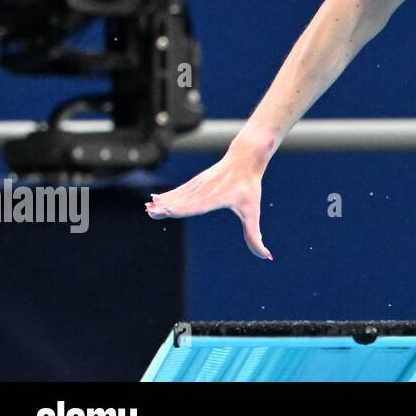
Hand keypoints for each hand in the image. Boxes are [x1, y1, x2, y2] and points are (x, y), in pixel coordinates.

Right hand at [145, 133, 274, 259]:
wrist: (245, 159)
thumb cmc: (249, 187)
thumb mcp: (253, 212)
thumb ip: (254, 236)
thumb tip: (267, 256)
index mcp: (217, 197)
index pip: (197, 205)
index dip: (183, 208)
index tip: (168, 210)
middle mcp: (205, 190)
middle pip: (184, 200)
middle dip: (167, 207)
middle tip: (150, 212)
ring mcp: (199, 184)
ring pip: (179, 194)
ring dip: (163, 202)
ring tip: (148, 208)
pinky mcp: (196, 181)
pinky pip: (179, 190)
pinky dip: (167, 195)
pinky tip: (155, 200)